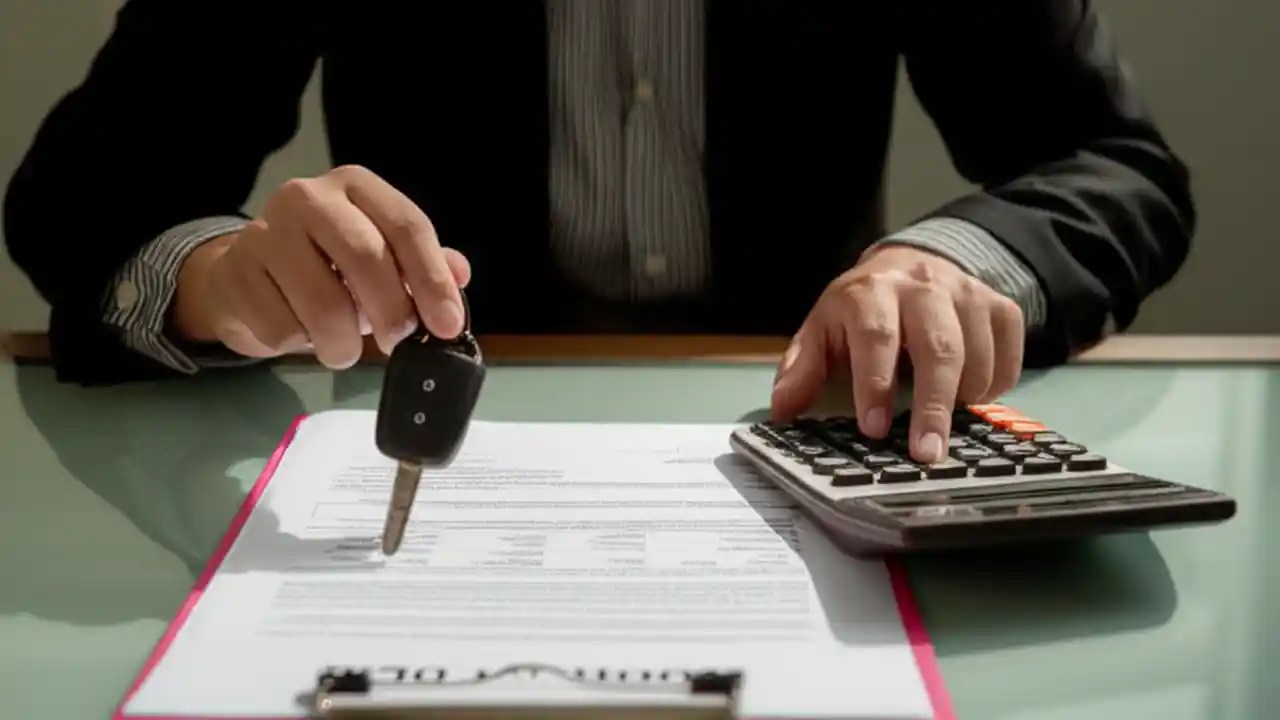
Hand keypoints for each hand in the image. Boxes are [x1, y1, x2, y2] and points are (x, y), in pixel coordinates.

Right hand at [171, 165, 470, 367]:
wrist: (248, 275)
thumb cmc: (327, 267)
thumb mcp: (381, 259)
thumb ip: (422, 266)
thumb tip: (459, 274)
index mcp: (356, 186)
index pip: (407, 225)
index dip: (433, 279)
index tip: (447, 326)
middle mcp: (309, 197)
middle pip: (366, 255)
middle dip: (393, 312)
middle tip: (398, 343)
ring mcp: (265, 231)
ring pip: (323, 303)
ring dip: (344, 343)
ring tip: (344, 348)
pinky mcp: (235, 272)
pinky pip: (282, 328)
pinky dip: (300, 345)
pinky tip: (299, 331)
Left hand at [770, 245, 1024, 462]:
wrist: (907, 264)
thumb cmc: (860, 312)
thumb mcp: (822, 332)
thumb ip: (803, 369)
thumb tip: (784, 410)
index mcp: (870, 293)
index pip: (876, 337)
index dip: (876, 385)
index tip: (875, 429)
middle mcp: (922, 287)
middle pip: (938, 347)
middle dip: (934, 405)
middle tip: (927, 453)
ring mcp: (966, 292)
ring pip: (978, 352)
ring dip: (965, 398)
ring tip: (948, 428)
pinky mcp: (999, 304)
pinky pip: (1011, 350)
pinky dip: (997, 384)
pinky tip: (973, 399)